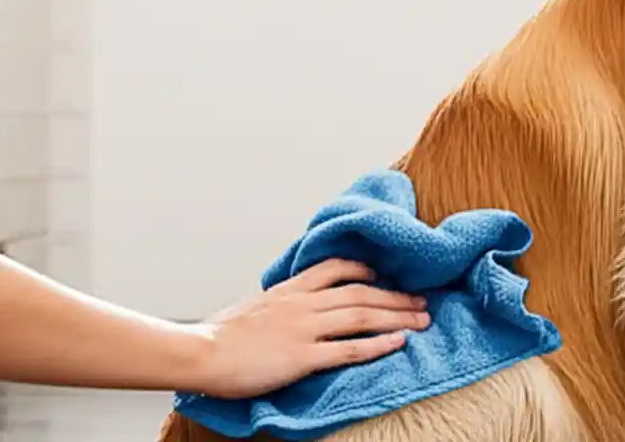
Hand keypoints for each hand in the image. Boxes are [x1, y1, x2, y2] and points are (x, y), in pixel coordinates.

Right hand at [188, 259, 429, 398]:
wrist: (201, 353)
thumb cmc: (218, 336)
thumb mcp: (252, 308)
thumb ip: (276, 305)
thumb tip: (283, 309)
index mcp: (290, 290)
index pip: (336, 267)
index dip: (365, 270)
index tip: (384, 276)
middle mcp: (303, 303)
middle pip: (361, 293)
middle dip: (396, 297)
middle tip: (422, 301)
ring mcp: (304, 328)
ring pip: (362, 316)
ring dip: (397, 317)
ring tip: (422, 320)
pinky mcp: (303, 356)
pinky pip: (349, 349)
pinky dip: (378, 345)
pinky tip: (399, 343)